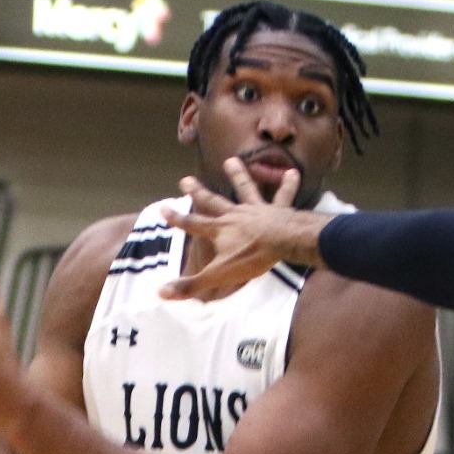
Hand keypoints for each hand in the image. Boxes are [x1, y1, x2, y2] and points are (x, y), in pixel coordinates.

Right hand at [159, 157, 329, 301]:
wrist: (282, 242)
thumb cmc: (250, 257)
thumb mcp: (217, 274)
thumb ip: (191, 284)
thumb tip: (161, 292)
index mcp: (219, 230)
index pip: (193, 224)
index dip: (177, 218)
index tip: (162, 207)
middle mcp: (235, 215)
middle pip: (213, 201)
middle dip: (198, 192)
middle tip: (185, 179)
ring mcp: (256, 209)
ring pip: (245, 189)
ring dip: (238, 175)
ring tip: (230, 160)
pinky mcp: (278, 210)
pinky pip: (284, 195)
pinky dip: (288, 184)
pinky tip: (293, 172)